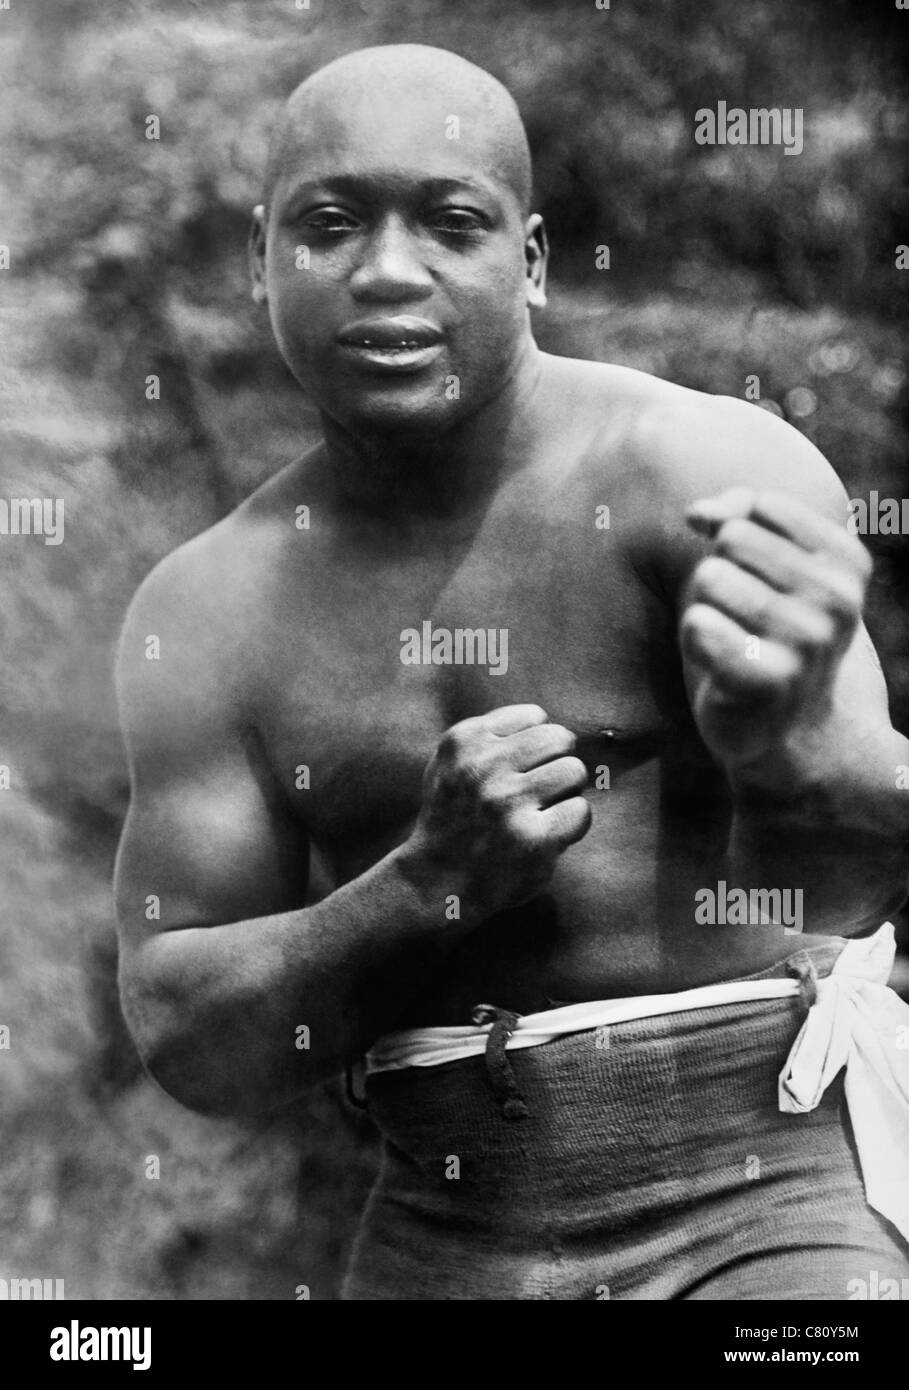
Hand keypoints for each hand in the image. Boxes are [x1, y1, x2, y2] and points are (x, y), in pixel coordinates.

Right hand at [403, 704, 590, 920]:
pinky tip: (546, 833)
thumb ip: (491, 734)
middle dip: (557, 761)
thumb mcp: (451, 761)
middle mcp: (483, 768)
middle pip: (560, 738)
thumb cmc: (454, 816)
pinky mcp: (532, 839)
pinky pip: (580, 811)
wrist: (435, 881)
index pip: (534, 716)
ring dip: (566, 792)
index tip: (519, 767)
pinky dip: (571, 823)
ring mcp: (507, 804)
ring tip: (542, 809)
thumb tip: (549, 722)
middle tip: (541, 788)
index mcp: (464, 741)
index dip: (535, 743)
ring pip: (575, 771)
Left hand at [681, 487, 871, 769]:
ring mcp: (806, 643)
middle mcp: (837, 600)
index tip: (756, 576)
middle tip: (741, 616)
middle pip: (731, 539)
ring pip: (710, 578)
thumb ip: (736, 515)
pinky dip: (694, 639)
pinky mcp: (767, 681)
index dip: (738, 536)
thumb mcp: (766, 565)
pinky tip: (718, 664)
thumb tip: (698, 513)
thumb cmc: (767, 633)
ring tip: (731, 640)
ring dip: (704, 607)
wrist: (788, 730)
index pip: (761, 505)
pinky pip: (697, 623)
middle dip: (719, 572)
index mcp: (847, 564)